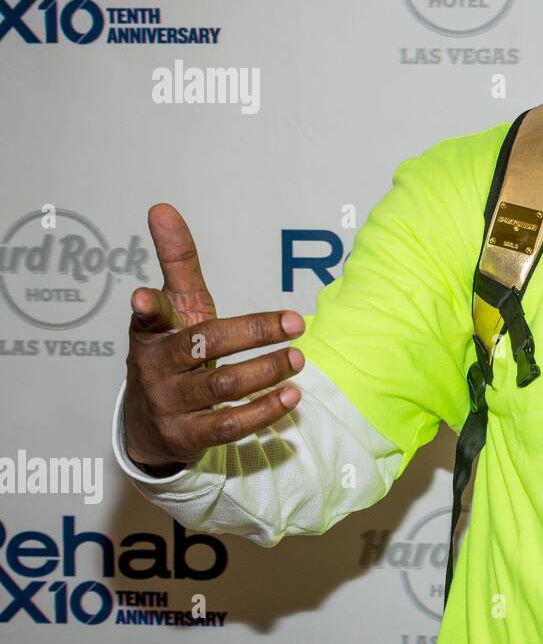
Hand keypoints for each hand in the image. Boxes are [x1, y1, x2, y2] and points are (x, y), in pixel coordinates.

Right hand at [122, 203, 305, 473]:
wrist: (150, 423)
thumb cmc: (173, 350)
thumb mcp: (177, 307)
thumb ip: (178, 261)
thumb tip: (162, 207)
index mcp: (154, 331)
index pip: (150, 316)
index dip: (148, 308)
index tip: (143, 298)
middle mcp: (157, 367)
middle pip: (203, 346)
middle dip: (252, 333)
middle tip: (297, 322)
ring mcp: (170, 404)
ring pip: (220, 386)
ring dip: (265, 372)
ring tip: (298, 359)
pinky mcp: (188, 436)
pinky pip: (228, 425)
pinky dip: (262, 411)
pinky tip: (290, 397)